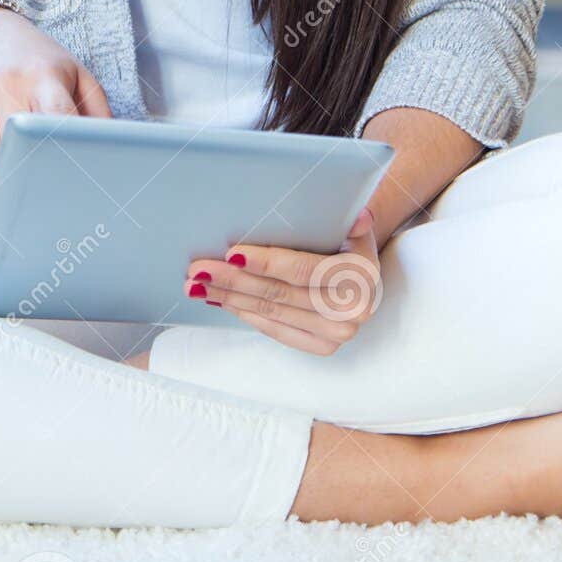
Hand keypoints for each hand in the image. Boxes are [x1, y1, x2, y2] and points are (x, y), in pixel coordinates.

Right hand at [0, 8, 110, 199]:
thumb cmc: (39, 62)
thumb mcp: (76, 74)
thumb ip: (97, 111)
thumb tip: (110, 150)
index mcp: (43, 75)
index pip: (55, 115)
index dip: (62, 148)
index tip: (69, 175)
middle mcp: (5, 84)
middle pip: (19, 149)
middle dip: (32, 177)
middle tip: (43, 189)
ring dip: (3, 184)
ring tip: (16, 185)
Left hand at [184, 207, 381, 354]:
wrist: (364, 276)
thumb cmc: (348, 242)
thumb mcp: (354, 226)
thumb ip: (352, 220)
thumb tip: (358, 215)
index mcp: (362, 277)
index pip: (302, 270)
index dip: (265, 262)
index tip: (230, 254)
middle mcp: (353, 312)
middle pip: (279, 294)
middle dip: (234, 281)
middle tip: (198, 270)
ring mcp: (338, 334)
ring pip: (272, 314)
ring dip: (231, 298)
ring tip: (198, 285)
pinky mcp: (323, 347)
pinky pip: (276, 331)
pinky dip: (245, 314)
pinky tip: (221, 301)